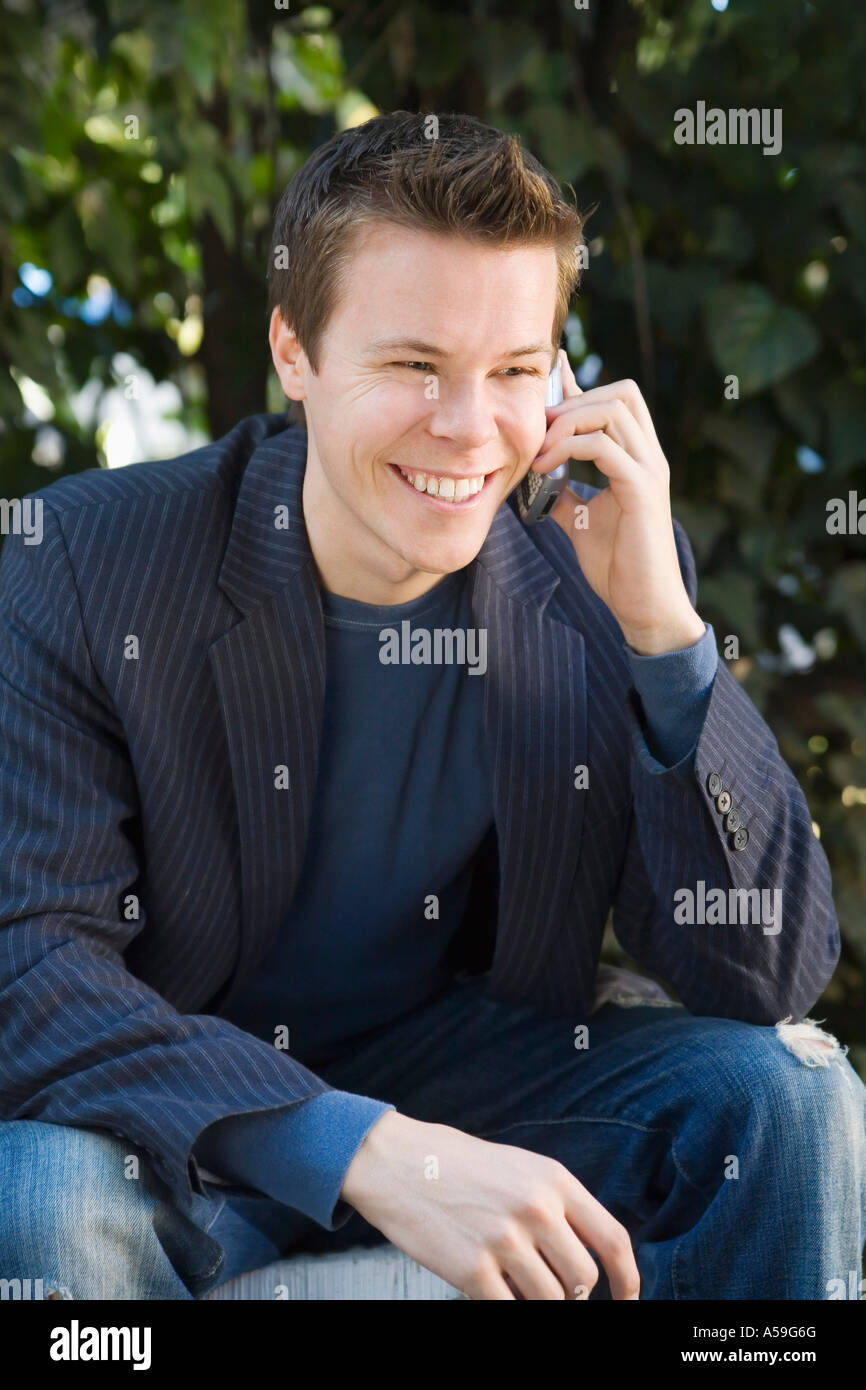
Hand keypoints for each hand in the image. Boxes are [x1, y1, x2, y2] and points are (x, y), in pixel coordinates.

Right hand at [341, 1110, 639, 1300]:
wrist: (398, 1162)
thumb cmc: (461, 1166)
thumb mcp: (521, 1167)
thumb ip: (559, 1204)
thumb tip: (591, 1257)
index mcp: (554, 1180)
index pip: (613, 1239)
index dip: (629, 1278)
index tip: (628, 1298)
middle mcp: (536, 1208)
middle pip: (583, 1278)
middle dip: (572, 1292)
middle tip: (548, 1285)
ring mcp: (504, 1241)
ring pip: (551, 1300)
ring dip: (540, 1301)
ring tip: (515, 1282)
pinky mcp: (472, 1270)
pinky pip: (510, 1310)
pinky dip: (509, 1308)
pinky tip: (496, 1293)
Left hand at [533, 350, 705, 655]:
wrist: (643, 604)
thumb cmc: (617, 565)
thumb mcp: (581, 520)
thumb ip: (565, 494)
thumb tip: (538, 477)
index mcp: (638, 459)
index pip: (618, 400)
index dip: (579, 389)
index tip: (543, 399)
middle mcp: (649, 457)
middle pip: (620, 393)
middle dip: (571, 402)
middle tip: (536, 430)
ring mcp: (649, 470)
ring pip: (612, 410)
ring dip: (566, 422)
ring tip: (538, 451)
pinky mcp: (642, 491)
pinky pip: (604, 447)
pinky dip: (568, 448)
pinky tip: (544, 468)